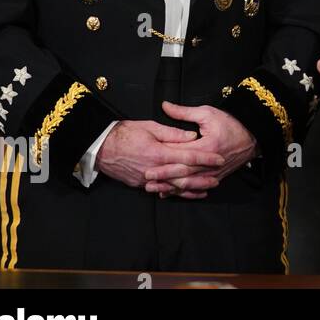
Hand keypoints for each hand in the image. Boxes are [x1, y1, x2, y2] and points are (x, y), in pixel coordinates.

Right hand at [95, 119, 225, 195]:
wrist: (100, 147)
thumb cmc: (124, 133)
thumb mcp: (150, 127)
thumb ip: (173, 133)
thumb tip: (192, 136)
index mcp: (158, 152)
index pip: (188, 156)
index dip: (205, 158)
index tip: (219, 159)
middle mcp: (153, 169)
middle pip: (183, 176)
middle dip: (202, 179)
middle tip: (218, 180)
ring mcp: (145, 179)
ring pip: (173, 186)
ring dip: (191, 189)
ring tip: (206, 189)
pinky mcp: (139, 184)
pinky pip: (160, 189)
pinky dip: (174, 192)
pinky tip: (186, 193)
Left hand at [143, 102, 255, 197]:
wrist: (253, 136)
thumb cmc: (230, 123)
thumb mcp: (207, 113)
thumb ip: (184, 112)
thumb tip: (164, 106)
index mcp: (207, 145)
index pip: (181, 151)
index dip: (164, 155)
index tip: (148, 157)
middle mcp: (209, 163)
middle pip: (183, 171)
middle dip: (164, 175)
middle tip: (146, 177)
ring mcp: (213, 172)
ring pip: (188, 183)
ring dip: (170, 186)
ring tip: (154, 188)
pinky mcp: (216, 177)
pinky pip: (196, 187)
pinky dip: (182, 191)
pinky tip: (169, 193)